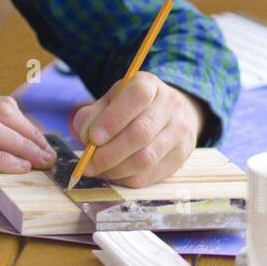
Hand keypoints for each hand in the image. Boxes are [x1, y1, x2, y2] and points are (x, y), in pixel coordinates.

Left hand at [68, 72, 204, 187]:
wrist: (170, 114)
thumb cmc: (131, 107)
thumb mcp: (111, 100)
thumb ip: (93, 114)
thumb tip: (86, 137)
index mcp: (150, 85)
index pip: (137, 97)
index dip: (113, 119)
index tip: (93, 138)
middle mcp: (170, 106)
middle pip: (141, 133)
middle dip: (109, 153)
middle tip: (89, 163)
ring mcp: (179, 133)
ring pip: (146, 158)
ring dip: (116, 169)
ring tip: (99, 170)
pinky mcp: (180, 157)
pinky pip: (150, 176)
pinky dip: (126, 179)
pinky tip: (115, 174)